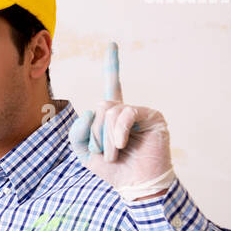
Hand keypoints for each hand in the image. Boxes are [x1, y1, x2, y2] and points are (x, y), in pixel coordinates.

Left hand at [69, 41, 174, 200]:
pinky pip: (126, 114)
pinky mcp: (153, 117)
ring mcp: (141, 112)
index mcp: (113, 116)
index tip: (112, 44)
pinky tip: (122, 146)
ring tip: (115, 155)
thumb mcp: (83, 152)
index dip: (113, 65)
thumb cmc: (114, 170)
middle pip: (100, 107)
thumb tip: (88, 111)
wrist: (136, 186)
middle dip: (96, 134)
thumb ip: (77, 132)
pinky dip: (118, 132)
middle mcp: (127, 110)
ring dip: (106, 138)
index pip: (112, 85)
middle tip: (106, 153)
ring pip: (110, 112)